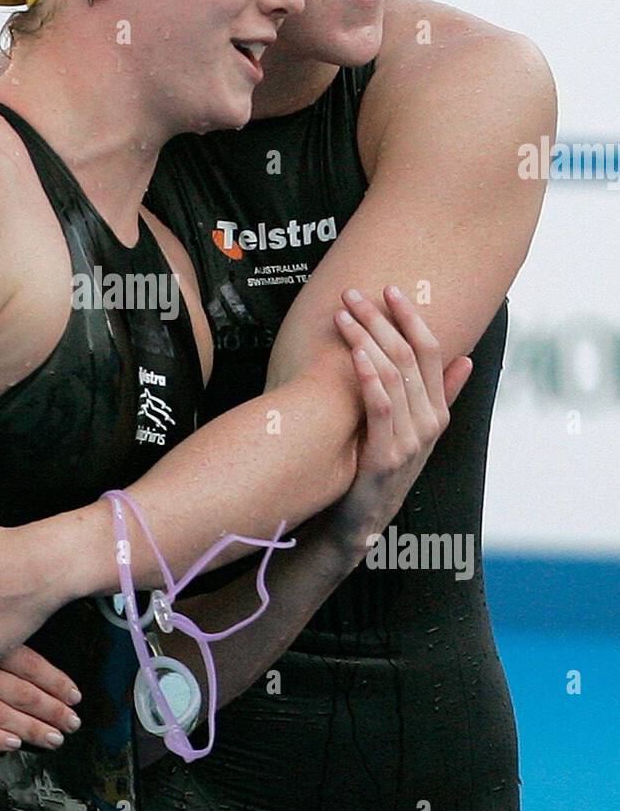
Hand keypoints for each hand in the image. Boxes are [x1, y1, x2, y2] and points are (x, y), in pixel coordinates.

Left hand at [327, 286, 472, 555]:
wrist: (363, 520)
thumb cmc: (385, 469)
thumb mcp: (417, 430)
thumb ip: (442, 394)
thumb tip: (466, 359)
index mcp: (438, 410)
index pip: (431, 351)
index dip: (411, 317)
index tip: (390, 289)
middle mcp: (429, 422)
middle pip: (408, 356)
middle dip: (380, 320)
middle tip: (354, 294)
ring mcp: (410, 440)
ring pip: (393, 376)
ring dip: (366, 339)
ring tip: (344, 315)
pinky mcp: (386, 456)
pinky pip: (381, 408)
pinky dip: (370, 377)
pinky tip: (356, 354)